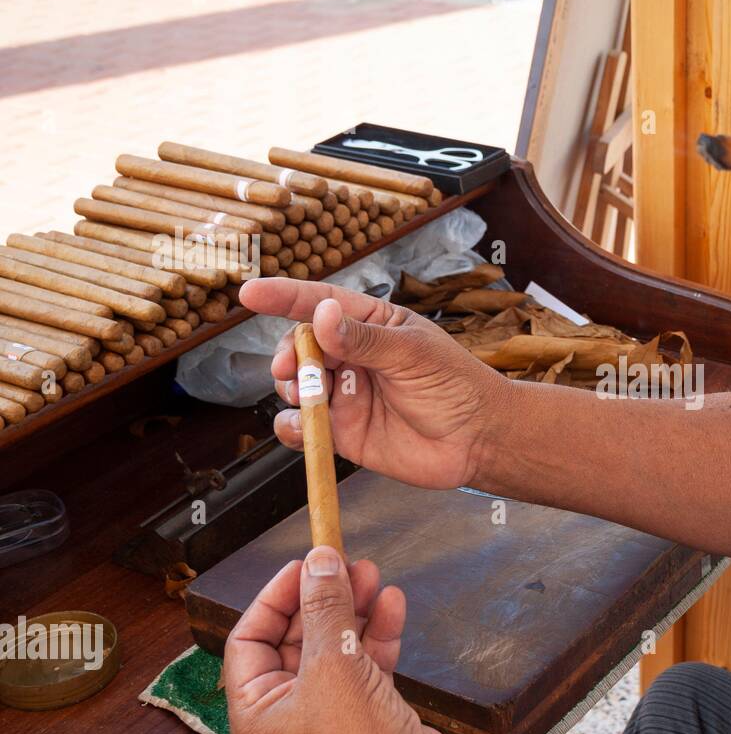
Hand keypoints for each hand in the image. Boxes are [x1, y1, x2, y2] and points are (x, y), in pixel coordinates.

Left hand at [224, 546, 483, 733]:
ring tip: (371, 574)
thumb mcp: (333, 665)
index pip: (250, 637)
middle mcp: (287, 709)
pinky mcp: (366, 710)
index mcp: (256, 709)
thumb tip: (319, 563)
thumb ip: (325, 609)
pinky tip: (392, 605)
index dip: (276, 596)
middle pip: (296, 636)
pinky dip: (378, 632)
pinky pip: (365, 660)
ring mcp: (329, 709)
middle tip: (342, 563)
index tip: (302, 564)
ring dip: (354, 608)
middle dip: (322, 598)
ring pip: (334, 644)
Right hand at [240, 277, 510, 490]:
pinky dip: (292, 427)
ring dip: (292, 388)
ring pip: (298, 385)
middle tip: (291, 368)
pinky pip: (303, 428)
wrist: (478, 441)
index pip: (321, 303)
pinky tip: (300, 426)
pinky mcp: (344, 432)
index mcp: (373, 325)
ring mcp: (347, 395)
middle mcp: (354, 357)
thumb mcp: (412, 353)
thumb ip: (364, 339)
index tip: (249, 293)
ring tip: (307, 395)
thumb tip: (321, 315)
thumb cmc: (456, 386)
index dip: (284, 297)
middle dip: (289, 354)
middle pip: (301, 346)